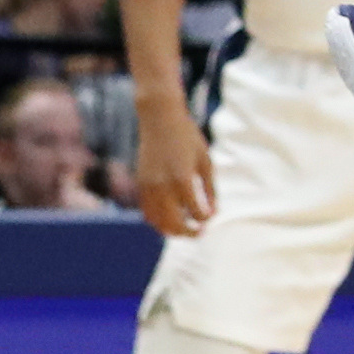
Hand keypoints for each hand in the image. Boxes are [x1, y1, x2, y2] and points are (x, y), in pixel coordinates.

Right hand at [135, 96, 215, 238]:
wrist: (160, 120)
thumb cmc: (188, 138)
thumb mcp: (205, 160)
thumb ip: (209, 188)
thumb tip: (213, 212)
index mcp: (183, 179)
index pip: (195, 212)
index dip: (205, 219)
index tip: (211, 217)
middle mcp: (163, 187)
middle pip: (174, 223)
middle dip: (188, 232)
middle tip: (200, 233)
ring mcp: (148, 187)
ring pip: (157, 221)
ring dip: (171, 230)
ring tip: (185, 229)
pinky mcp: (140, 184)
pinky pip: (146, 211)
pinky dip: (157, 221)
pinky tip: (169, 220)